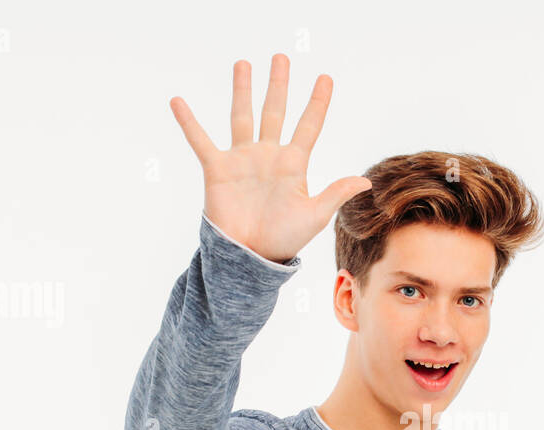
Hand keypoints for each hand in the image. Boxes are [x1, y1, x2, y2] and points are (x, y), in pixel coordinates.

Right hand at [169, 54, 371, 263]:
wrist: (250, 257)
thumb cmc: (284, 239)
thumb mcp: (315, 216)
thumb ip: (336, 193)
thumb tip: (365, 182)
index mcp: (294, 164)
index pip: (309, 126)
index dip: (318, 102)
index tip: (326, 78)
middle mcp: (268, 156)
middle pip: (275, 111)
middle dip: (278, 85)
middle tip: (281, 57)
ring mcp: (242, 160)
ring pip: (242, 116)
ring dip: (242, 90)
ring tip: (244, 64)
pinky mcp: (218, 169)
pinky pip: (201, 140)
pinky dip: (189, 122)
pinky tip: (178, 101)